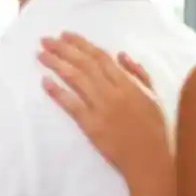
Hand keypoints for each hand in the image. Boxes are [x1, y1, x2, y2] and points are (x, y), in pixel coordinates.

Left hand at [37, 33, 171, 180]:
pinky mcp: (91, 126)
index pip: (101, 57)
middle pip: (84, 64)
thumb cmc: (154, 130)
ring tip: (41, 55)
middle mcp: (114, 92)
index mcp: (129, 84)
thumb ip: (139, 74)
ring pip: (76, 79)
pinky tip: (45, 81)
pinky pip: (71, 105)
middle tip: (46, 40)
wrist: (150, 160)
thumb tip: (121, 54)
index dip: (81, 44)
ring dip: (56, 64)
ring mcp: (101, 109)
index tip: (65, 35)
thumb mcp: (153, 97)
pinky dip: (57, 92)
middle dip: (64, 49)